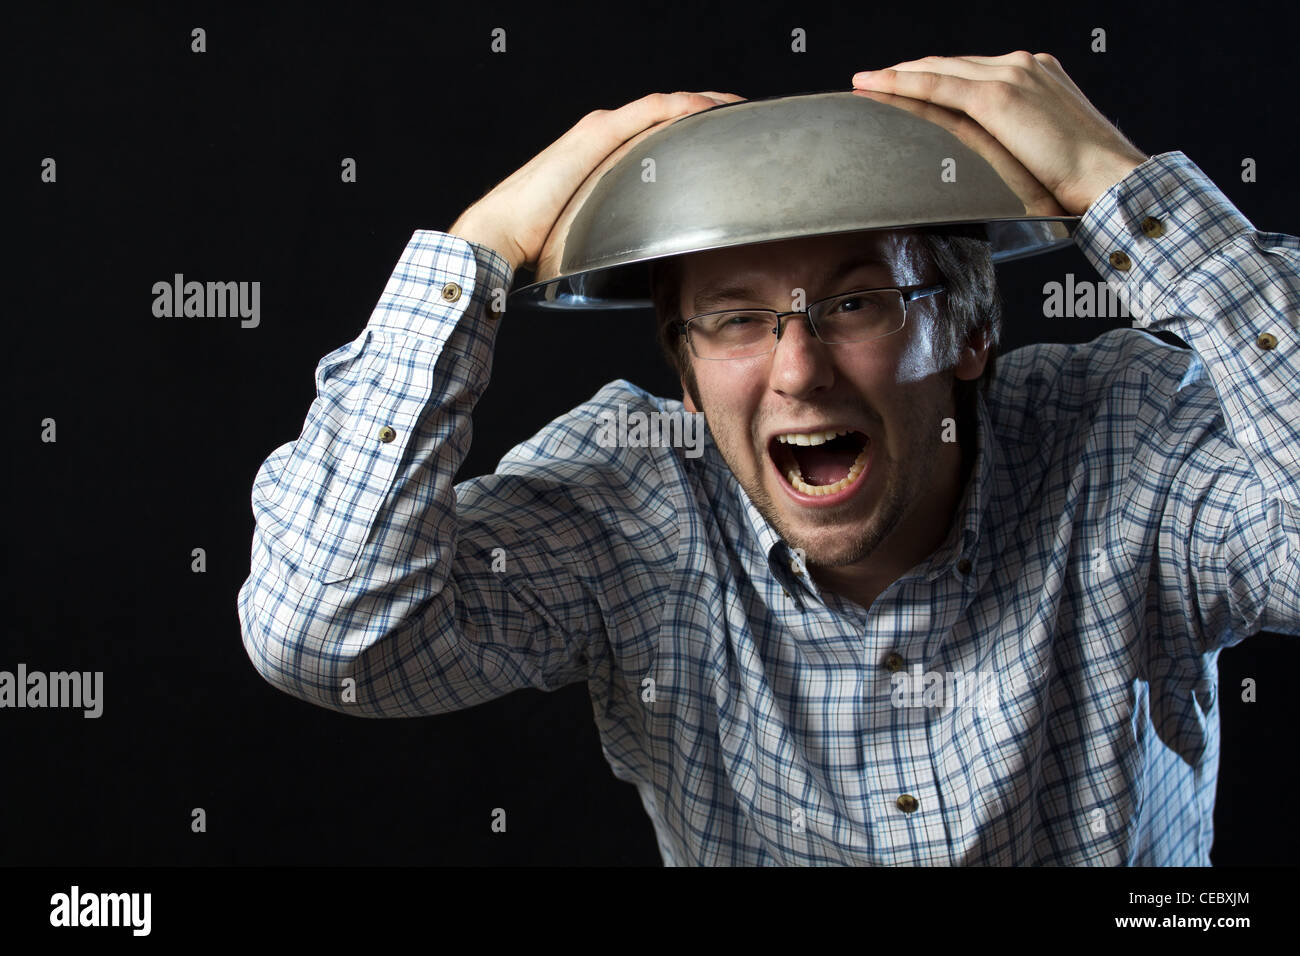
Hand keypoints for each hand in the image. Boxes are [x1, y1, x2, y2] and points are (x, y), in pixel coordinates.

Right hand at [450, 91, 744, 271]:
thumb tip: (642, 254)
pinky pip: (652, 112)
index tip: (725, 139)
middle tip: (744, 117)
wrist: (502, 230)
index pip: (657, 131)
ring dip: (705, 103)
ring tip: (738, 107)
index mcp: (604, 154)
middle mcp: (606, 134)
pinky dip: (684, 107)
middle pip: (668, 113)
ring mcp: (603, 130)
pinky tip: (709, 109)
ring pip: (666, 105)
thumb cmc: (538, 239)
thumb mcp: (592, 231)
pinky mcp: (601, 134)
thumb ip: (617, 228)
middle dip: (709, 111)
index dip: (693, 128)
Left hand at [851, 52, 1148, 215]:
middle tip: (875, 81)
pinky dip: (903, 85)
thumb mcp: (1048, 147)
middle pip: (952, 65)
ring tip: (867, 83)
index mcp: (1038, 75)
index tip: (907, 83)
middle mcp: (1023, 66)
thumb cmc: (1085, 178)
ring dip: (898, 76)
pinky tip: (878, 87)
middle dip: (910, 72)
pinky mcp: (998, 97)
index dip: (936, 76)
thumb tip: (994, 156)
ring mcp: (1011, 76)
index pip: (973, 71)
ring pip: (939, 71)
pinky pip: (938, 86)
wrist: (1110, 177)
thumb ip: (1019, 139)